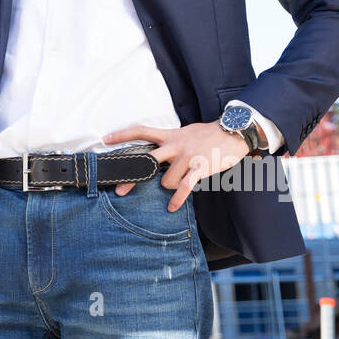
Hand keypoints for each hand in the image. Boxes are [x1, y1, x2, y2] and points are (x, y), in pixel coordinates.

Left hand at [102, 120, 250, 210]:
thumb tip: (156, 153)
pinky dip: (177, 199)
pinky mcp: (199, 167)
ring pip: (165, 181)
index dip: (122, 135)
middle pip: (146, 161)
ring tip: (177, 185)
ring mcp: (186, 157)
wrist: (232, 132)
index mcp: (169, 135)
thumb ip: (169, 141)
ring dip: (168, 187)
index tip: (105, 139)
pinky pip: (184, 187)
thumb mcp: (184, 132)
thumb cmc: (207, 134)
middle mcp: (174, 145)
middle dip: (132, 177)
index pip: (141, 131)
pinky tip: (171, 207)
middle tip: (119, 190)